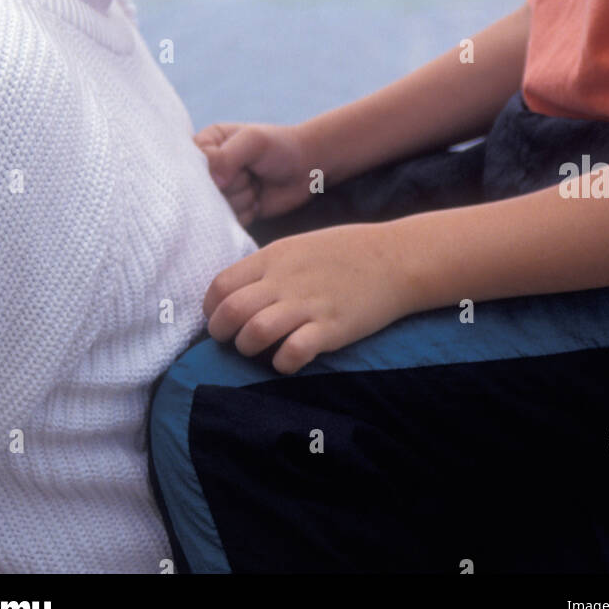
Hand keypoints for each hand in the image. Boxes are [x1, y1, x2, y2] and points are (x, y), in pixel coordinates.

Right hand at [194, 121, 314, 223]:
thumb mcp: (254, 141)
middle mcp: (207, 169)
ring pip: (215, 209)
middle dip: (232, 186)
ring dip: (242, 199)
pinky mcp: (230, 212)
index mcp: (205, 143)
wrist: (307, 169)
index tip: (237, 165)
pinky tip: (258, 200)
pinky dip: (246, 214)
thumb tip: (212, 181)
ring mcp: (218, 192)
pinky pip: (227, 223)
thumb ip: (228, 156)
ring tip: (256, 184)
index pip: (191, 165)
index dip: (214, 170)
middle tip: (250, 173)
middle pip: (202, 191)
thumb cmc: (280, 146)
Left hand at [203, 222, 413, 373]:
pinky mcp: (331, 328)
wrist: (396, 258)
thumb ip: (268, 267)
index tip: (220, 320)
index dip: (212, 308)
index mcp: (274, 257)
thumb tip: (238, 290)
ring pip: (255, 332)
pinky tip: (289, 360)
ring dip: (248, 348)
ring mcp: (308, 305)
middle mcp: (285, 281)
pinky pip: (294, 352)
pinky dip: (283, 362)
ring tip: (258, 350)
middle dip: (221, 334)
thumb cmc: (346, 252)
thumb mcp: (299, 246)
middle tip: (232, 341)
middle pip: (230, 311)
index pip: (221, 285)